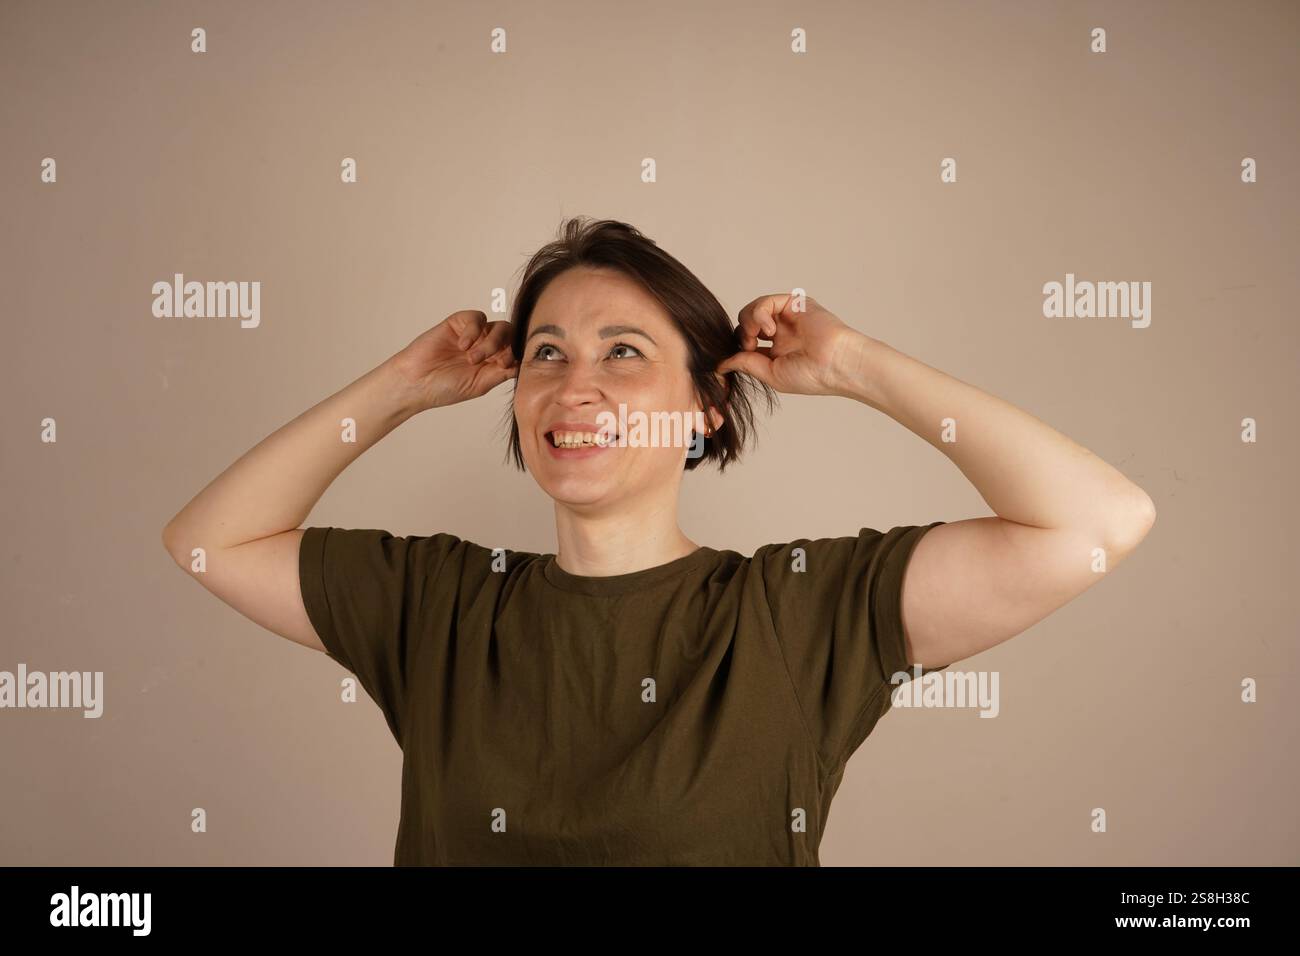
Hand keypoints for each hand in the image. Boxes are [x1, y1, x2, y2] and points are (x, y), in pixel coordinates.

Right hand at [388, 310, 516, 410]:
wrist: (416, 382)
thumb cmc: (444, 388)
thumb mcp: (480, 385)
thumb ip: (502, 373)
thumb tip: (524, 364)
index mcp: (494, 362)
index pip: (517, 351)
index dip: (517, 354)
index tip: (505, 365)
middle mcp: (487, 346)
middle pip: (511, 336)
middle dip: (506, 347)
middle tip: (496, 361)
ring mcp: (474, 335)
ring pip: (498, 326)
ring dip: (491, 342)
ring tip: (472, 358)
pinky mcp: (458, 324)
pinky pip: (476, 317)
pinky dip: (474, 330)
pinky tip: (462, 346)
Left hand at [716, 293, 862, 396]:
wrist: (836, 364)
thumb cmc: (812, 375)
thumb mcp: (770, 374)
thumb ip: (746, 364)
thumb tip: (720, 364)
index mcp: (776, 351)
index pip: (746, 342)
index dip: (737, 347)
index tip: (737, 357)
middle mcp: (781, 332)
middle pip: (746, 323)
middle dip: (741, 334)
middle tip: (749, 347)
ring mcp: (787, 317)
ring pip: (753, 310)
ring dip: (748, 323)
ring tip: (756, 337)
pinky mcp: (794, 303)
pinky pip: (766, 302)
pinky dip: (760, 313)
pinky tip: (769, 328)